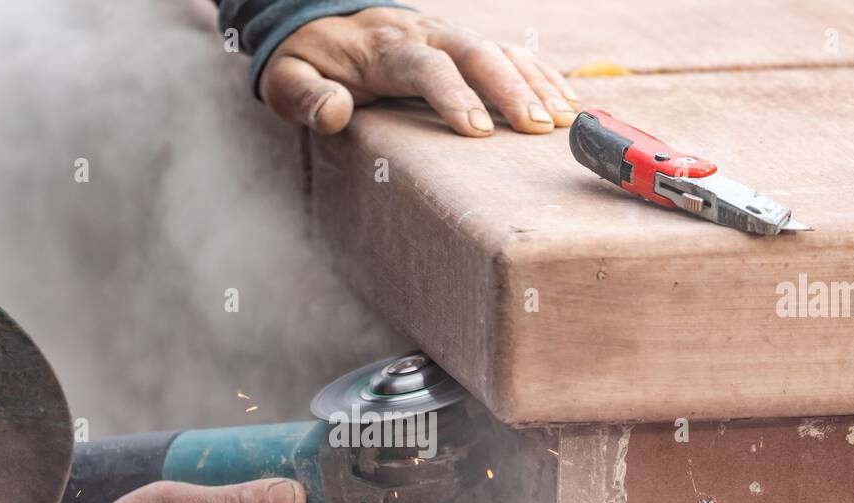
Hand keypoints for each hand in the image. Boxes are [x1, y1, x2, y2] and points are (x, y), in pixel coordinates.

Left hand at [261, 8, 579, 136]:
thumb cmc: (306, 59)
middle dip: (510, 89)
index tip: (477, 130)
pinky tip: (566, 103)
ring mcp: (450, 37)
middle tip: (535, 128)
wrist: (322, 21)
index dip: (453, 96)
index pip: (425, 67)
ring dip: (534, 84)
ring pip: (501, 51)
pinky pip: (511, 55)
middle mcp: (426, 35)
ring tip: (561, 121)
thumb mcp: (287, 77)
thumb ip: (306, 96)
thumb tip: (335, 113)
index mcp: (385, 48)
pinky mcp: (465, 46)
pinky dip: (541, 76)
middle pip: (476, 54)